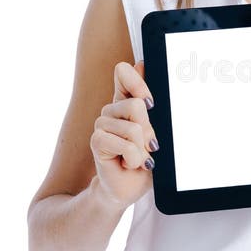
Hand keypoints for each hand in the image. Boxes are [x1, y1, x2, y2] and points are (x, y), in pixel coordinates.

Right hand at [89, 60, 158, 209]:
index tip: (150, 103)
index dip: (138, 82)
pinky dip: (134, 158)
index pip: (123, 73)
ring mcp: (102, 124)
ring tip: (137, 157)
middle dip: (149, 131)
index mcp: (126, 101)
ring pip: (134, 128)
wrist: (127, 187)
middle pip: (137, 105)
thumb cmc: (144, 159)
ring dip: (142, 149)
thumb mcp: (153, 131)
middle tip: (146, 147)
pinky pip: (125, 144)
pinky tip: (128, 164)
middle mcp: (112, 109)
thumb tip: (141, 63)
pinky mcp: (97, 140)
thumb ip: (147, 102)